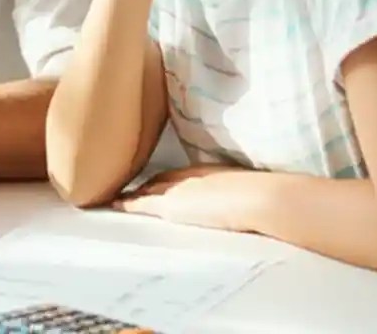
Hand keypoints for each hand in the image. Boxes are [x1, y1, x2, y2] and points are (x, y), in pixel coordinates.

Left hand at [112, 165, 265, 232]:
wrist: (259, 197)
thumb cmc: (264, 197)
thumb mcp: (249, 192)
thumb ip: (240, 197)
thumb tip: (251, 205)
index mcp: (208, 171)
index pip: (179, 173)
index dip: (166, 179)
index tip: (156, 182)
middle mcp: (190, 174)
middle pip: (161, 178)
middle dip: (146, 183)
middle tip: (131, 188)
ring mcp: (178, 188)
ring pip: (148, 188)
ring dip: (133, 192)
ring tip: (117, 197)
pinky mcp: (170, 206)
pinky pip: (140, 203)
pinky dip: (125, 204)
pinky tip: (112, 205)